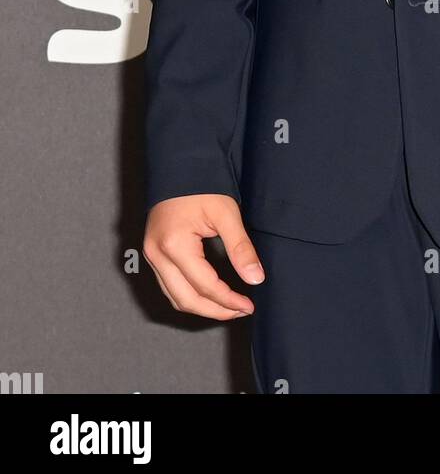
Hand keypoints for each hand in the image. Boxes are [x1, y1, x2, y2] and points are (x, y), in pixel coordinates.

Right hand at [143, 194, 265, 319]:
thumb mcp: (226, 213)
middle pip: (186, 299)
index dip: (228, 300)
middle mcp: (156, 254)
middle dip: (215, 310)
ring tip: (228, 307)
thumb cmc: (202, 183)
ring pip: (174, 296)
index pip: (205, 286)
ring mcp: (150, 254)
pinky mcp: (152, 252)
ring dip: (201, 307)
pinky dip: (188, 295)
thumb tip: (255, 278)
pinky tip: (209, 295)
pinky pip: (169, 285)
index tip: (248, 305)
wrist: (181, 163)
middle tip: (241, 310)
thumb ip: (241, 248)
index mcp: (174, 244)